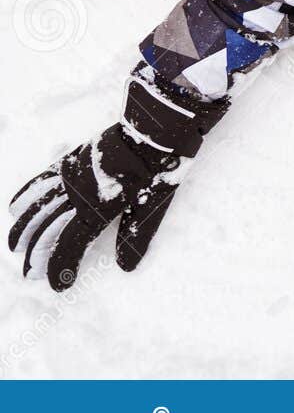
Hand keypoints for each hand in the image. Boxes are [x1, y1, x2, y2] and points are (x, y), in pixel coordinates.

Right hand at [8, 64, 228, 290]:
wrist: (155, 126)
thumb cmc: (160, 166)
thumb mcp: (154, 205)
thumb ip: (135, 236)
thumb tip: (125, 268)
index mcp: (100, 209)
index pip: (72, 246)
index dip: (62, 267)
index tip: (56, 286)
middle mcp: (79, 195)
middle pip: (49, 230)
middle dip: (37, 254)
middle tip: (27, 274)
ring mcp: (72, 176)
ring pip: (40, 207)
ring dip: (24, 228)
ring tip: (14, 247)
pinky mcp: (72, 160)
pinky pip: (42, 180)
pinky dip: (27, 195)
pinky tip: (14, 207)